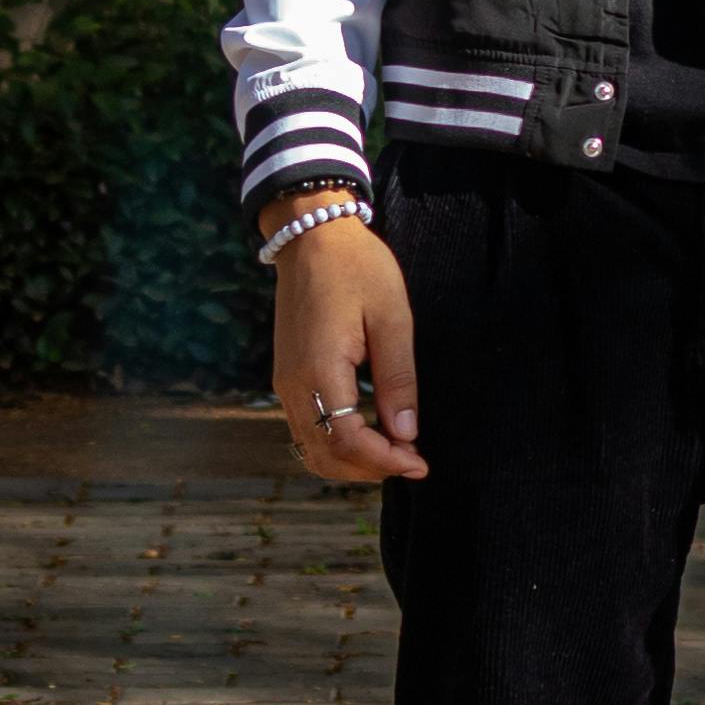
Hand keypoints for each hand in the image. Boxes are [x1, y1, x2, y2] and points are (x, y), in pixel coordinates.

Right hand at [271, 214, 425, 488]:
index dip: (384, 460)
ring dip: (351, 461)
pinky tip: (368, 433)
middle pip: (324, 454)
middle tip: (411, 460)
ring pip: (311, 447)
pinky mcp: (287, 376)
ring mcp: (285, 382)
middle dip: (369, 468)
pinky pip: (306, 428)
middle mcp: (294, 384)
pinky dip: (335, 443)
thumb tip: (406, 432)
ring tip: (393, 451)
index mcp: (319, 369)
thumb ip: (398, 378)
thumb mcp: (392, 318)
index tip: (419, 462)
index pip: (346, 440)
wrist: (311, 237)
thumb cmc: (357, 268)